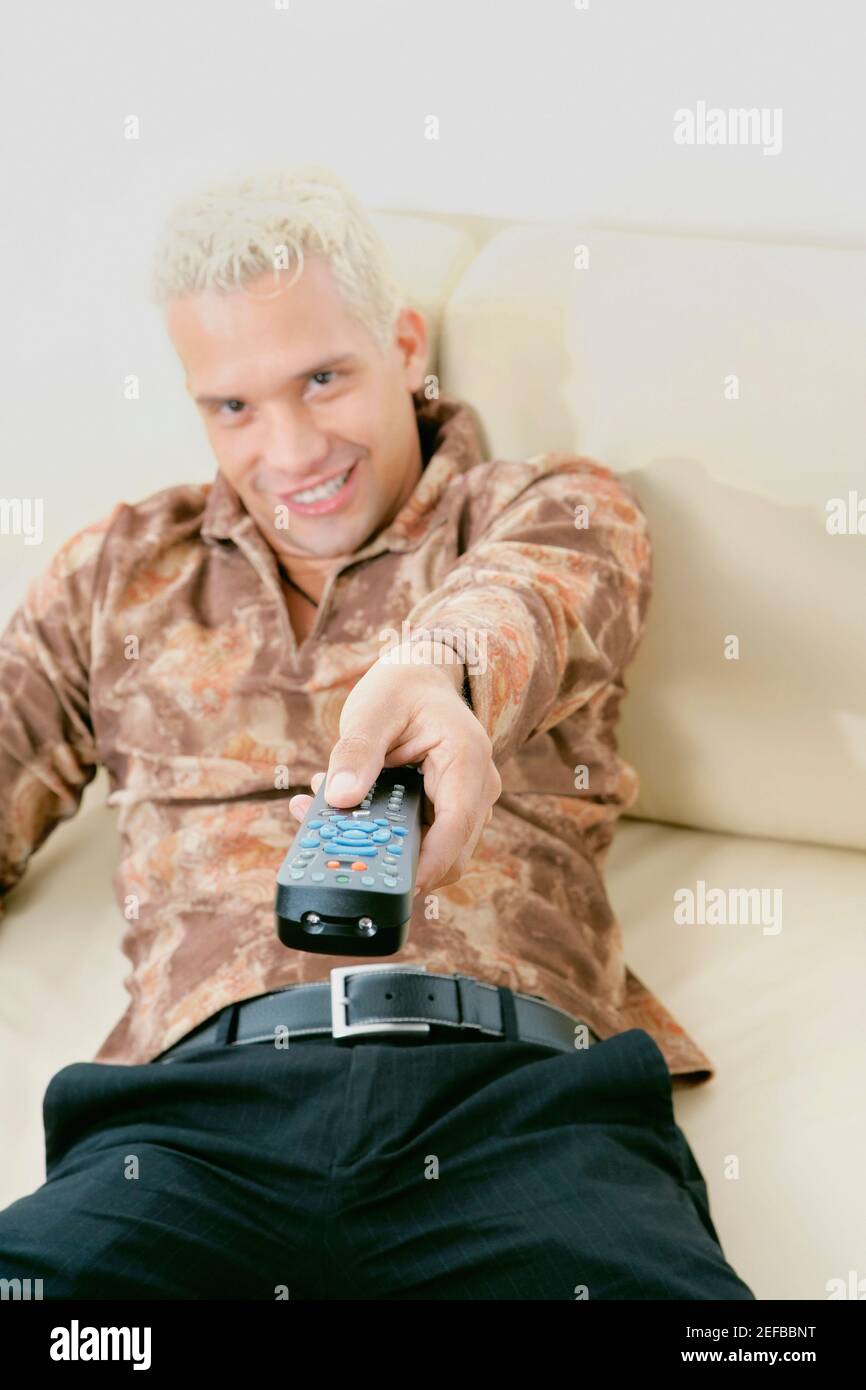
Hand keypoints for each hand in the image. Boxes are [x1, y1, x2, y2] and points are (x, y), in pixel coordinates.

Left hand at [288, 641, 500, 896]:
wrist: (420, 677)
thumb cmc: (403, 687)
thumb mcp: (374, 708)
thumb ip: (357, 751)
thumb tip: (340, 797)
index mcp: (467, 760)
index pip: (456, 827)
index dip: (427, 864)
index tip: (392, 886)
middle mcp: (475, 788)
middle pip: (446, 852)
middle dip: (392, 862)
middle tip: (336, 856)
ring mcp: (462, 803)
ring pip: (428, 851)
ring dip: (379, 848)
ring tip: (319, 821)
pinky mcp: (442, 812)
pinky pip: (415, 839)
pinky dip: (379, 836)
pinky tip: (333, 814)